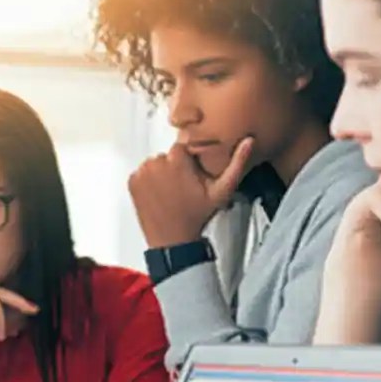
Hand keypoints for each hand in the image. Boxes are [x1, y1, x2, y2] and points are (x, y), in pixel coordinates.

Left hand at [129, 137, 254, 247]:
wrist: (173, 240)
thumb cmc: (197, 216)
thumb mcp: (222, 190)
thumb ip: (237, 163)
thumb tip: (248, 141)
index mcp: (177, 159)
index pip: (183, 147)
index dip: (189, 161)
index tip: (192, 176)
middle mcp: (156, 162)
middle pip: (168, 155)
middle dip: (175, 167)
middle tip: (184, 187)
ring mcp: (141, 172)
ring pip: (154, 164)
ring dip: (161, 173)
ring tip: (171, 191)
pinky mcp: (132, 182)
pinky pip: (142, 174)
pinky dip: (148, 181)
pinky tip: (159, 194)